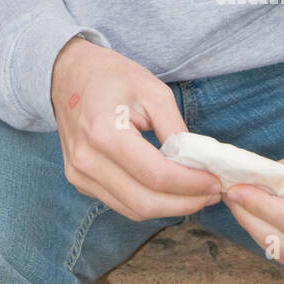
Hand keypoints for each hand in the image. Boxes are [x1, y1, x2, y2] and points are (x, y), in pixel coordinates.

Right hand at [50, 38, 221, 219]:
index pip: (156, 175)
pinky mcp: (79, 181)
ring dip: (169, 207)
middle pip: (145, 202)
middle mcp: (86, 160)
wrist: (67, 73)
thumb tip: (199, 164)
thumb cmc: (111, 76)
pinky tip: (168, 189)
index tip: (215, 181)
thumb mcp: (152, 91)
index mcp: (103, 132)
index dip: (191, 184)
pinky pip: (121, 203)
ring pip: (133, 210)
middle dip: (185, 203)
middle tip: (212, 193)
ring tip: (196, 193)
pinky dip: (149, 201)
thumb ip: (175, 130)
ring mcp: (79, 174)